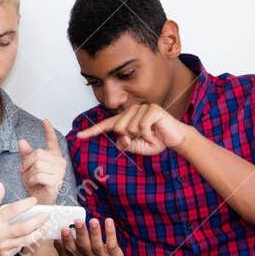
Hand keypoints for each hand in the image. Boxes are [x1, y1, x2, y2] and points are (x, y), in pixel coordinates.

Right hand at [0, 182, 44, 255]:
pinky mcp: (4, 255)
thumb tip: (0, 185)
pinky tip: (34, 235)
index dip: (25, 205)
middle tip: (47, 215)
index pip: (13, 211)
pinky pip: (20, 247)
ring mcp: (2, 246)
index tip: (34, 201)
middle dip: (38, 221)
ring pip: (25, 240)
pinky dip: (28, 241)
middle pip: (24, 228)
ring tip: (46, 226)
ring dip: (38, 233)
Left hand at [18, 119, 67, 205]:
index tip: (45, 120)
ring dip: (28, 174)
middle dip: (27, 163)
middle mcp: (60, 162)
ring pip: (37, 165)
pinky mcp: (56, 181)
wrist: (39, 201)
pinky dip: (31, 180)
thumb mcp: (28, 167)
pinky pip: (38, 175)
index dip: (48, 130)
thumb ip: (26, 155)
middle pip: (37, 154)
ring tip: (31, 180)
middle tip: (25, 172)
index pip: (52, 140)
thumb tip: (21, 141)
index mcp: (54, 156)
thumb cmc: (35, 185)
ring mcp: (60, 171)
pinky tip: (34, 184)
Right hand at [53, 218, 123, 255]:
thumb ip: (64, 250)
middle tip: (78, 221)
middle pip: (84, 246)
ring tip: (93, 221)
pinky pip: (112, 243)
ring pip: (97, 245)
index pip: (70, 249)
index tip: (64, 228)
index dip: (67, 239)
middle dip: (81, 233)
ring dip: (95, 232)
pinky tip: (108, 220)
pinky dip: (110, 232)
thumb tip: (54, 238)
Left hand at [76, 103, 191, 155]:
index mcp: (125, 119)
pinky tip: (156, 132)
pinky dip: (149, 135)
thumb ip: (126, 144)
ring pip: (130, 128)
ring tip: (152, 135)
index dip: (92, 131)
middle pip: (119, 129)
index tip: (78, 136)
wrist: (175, 139)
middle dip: (131, 138)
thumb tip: (120, 139)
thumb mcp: (137, 147)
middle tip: (144, 138)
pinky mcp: (152, 109)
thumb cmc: (156, 141)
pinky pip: (142, 127)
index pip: (106, 125)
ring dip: (142, 137)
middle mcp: (131, 111)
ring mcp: (141, 108)